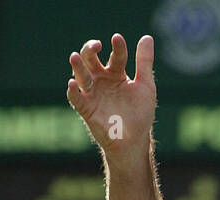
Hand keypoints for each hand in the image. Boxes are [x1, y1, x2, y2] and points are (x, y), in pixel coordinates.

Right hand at [66, 34, 156, 167]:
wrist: (134, 141)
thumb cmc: (140, 114)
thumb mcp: (145, 87)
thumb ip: (144, 63)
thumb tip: (147, 37)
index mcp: (116, 73)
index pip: (116, 56)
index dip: (117, 47)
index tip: (117, 39)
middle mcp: (101, 80)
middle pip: (91, 59)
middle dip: (90, 49)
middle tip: (96, 45)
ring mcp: (92, 93)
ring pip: (80, 74)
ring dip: (77, 66)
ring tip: (75, 56)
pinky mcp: (86, 108)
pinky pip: (75, 97)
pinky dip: (72, 91)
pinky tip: (72, 84)